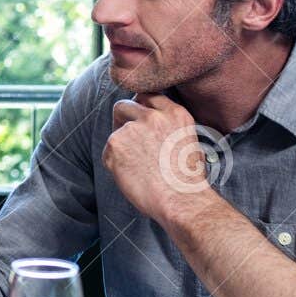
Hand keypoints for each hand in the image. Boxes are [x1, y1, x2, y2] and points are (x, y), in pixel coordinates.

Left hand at [101, 92, 215, 223]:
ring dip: (121, 147)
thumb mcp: (187, 140)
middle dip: (122, 120)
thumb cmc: (187, 179)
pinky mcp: (114, 144)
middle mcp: (152, 116)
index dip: (140, 108)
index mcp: (174, 113)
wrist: (182, 199)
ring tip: (138, 168)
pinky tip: (132, 176)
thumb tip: (146, 126)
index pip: (148, 96)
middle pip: (123, 106)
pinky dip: (115, 164)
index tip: (138, 119)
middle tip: (128, 141)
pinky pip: (108, 153)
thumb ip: (167, 126)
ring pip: (115, 132)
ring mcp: (132, 128)